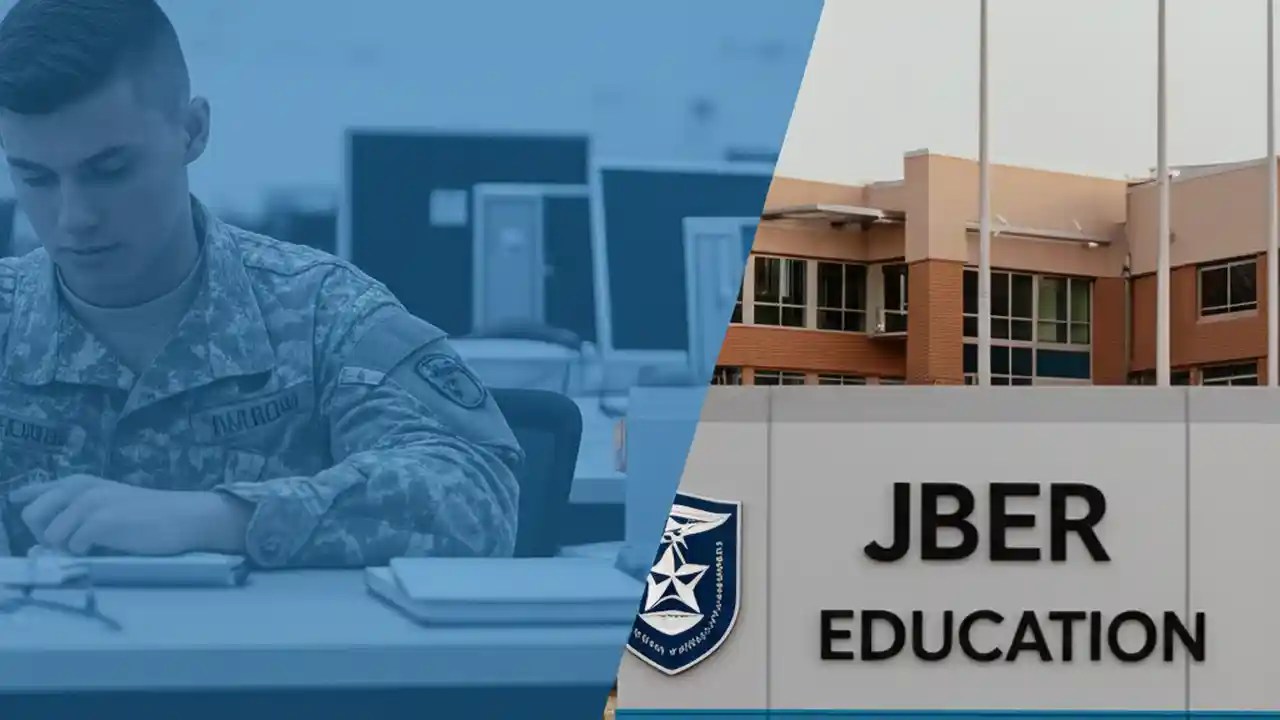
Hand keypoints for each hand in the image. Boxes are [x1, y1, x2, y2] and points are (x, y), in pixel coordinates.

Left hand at [7, 475, 251, 556]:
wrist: (184, 517)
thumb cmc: (146, 514)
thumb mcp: (104, 501)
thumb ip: (73, 509)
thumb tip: (39, 535)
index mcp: (78, 482)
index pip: (30, 494)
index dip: (31, 516)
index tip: (44, 529)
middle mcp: (80, 488)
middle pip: (31, 514)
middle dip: (43, 534)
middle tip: (69, 542)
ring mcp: (90, 503)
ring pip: (50, 534)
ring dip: (65, 547)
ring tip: (91, 547)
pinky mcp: (102, 521)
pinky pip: (72, 545)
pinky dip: (84, 552)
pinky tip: (104, 548)